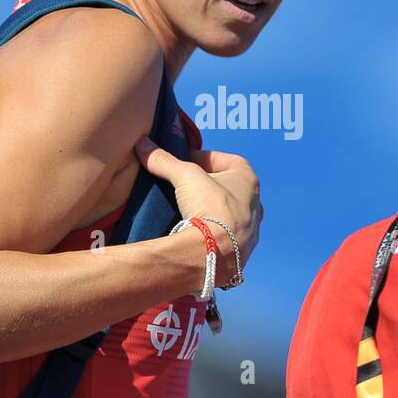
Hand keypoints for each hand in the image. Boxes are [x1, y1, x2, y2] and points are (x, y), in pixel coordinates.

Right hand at [134, 135, 261, 287]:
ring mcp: (251, 229)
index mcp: (248, 180)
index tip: (189, 160)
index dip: (209, 158)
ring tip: (190, 209)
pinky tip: (197, 232)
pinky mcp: (241, 250)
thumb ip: (165, 161)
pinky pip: (227, 235)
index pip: (230, 160)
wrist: (216, 252)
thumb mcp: (184, 177)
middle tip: (187, 185)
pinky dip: (214, 230)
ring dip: (213, 208)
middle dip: (210, 184)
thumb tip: (143, 145)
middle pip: (230, 187)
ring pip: (231, 212)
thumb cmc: (209, 205)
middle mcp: (255, 203)